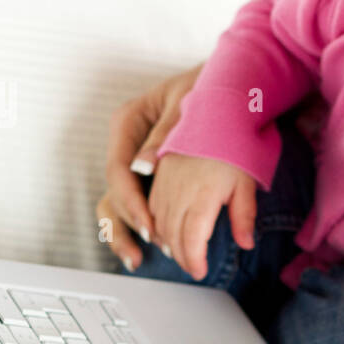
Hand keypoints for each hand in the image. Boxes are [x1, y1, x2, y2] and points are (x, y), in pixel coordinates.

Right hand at [95, 64, 202, 271]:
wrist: (229, 85)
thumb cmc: (210, 92)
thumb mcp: (191, 108)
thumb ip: (165, 136)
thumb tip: (144, 167)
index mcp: (129, 121)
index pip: (119, 169)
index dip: (131, 201)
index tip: (149, 226)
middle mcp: (126, 142)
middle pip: (116, 190)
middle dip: (135, 222)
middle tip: (161, 247)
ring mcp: (133, 160)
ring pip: (115, 202)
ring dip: (125, 232)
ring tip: (137, 259)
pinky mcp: (147, 176)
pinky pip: (131, 205)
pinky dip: (134, 229)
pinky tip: (137, 255)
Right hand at [147, 153, 257, 280]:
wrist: (213, 115)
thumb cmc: (234, 147)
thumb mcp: (246, 182)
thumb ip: (244, 215)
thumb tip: (246, 243)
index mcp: (203, 193)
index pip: (193, 237)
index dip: (194, 259)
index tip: (200, 272)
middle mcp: (179, 189)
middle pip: (172, 234)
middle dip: (181, 256)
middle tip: (194, 268)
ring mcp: (165, 181)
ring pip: (158, 223)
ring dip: (168, 243)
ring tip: (182, 255)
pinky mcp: (158, 174)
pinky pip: (151, 207)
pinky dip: (158, 225)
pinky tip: (167, 233)